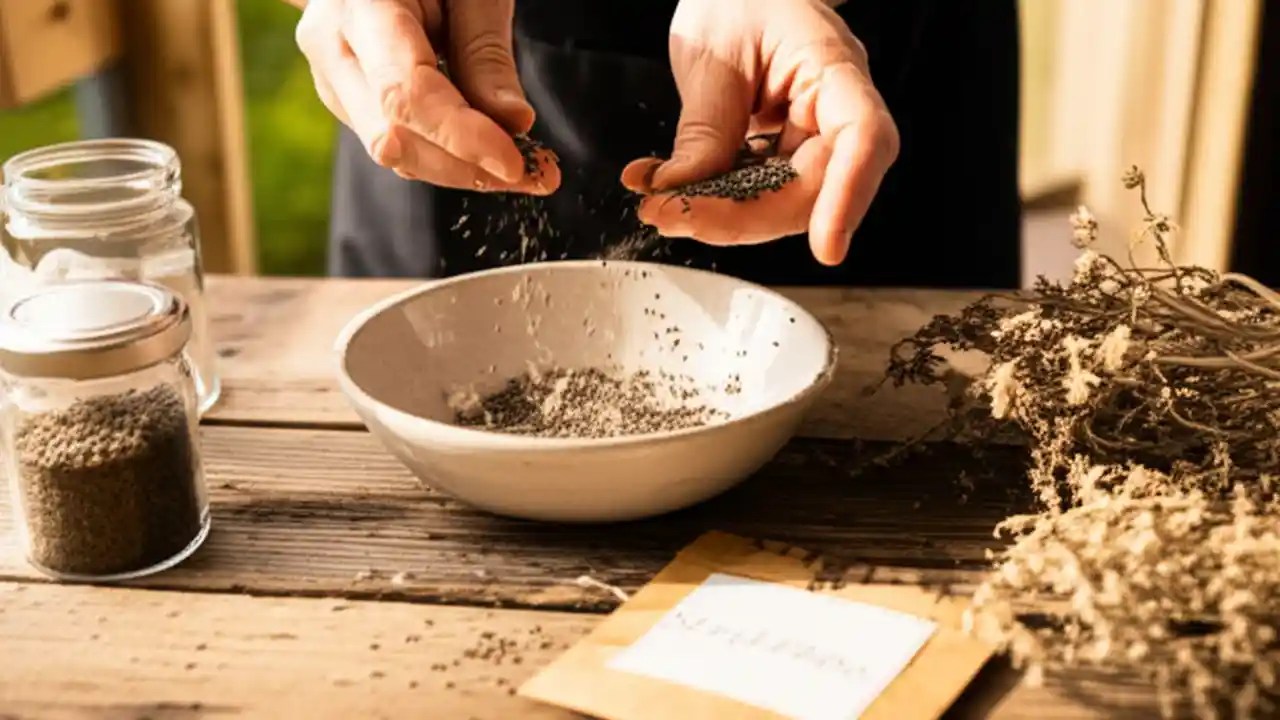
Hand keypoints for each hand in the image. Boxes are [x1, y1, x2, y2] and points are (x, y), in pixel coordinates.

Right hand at [295, 0, 559, 192]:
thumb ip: (487, 54)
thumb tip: (513, 123)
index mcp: (360, 3)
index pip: (406, 93)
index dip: (462, 137)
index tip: (515, 163)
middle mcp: (333, 45)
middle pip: (393, 137)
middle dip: (467, 166)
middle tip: (535, 174)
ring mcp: (333, 77)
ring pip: (394, 152)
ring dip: (462, 170)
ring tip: (523, 168)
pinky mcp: (348, 99)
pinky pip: (398, 143)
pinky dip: (447, 157)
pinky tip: (489, 153)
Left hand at [621, 0, 898, 264]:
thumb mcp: (712, 53)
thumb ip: (704, 127)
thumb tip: (682, 192)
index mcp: (835, 69)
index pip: (864, 138)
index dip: (848, 198)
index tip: (828, 248)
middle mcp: (833, 111)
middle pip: (814, 190)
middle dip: (744, 219)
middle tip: (673, 216)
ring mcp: (810, 136)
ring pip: (782, 204)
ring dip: (721, 218)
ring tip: (663, 207)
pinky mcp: (782, 155)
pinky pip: (758, 194)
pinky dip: (714, 203)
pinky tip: (673, 194)